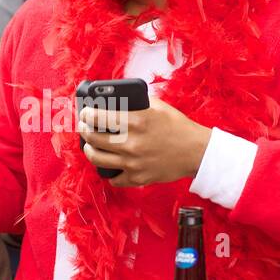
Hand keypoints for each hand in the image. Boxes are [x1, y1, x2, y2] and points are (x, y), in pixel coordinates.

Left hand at [78, 97, 210, 187]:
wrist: (196, 151)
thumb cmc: (177, 126)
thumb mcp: (157, 106)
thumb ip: (135, 103)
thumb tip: (113, 100)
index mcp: (136, 121)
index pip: (98, 117)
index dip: (86, 114)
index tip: (84, 112)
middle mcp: (132, 143)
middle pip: (93, 138)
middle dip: (84, 131)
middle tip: (84, 127)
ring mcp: (133, 163)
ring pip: (97, 159)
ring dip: (89, 151)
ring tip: (90, 146)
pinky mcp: (137, 178)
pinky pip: (113, 179)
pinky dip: (109, 173)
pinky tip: (110, 165)